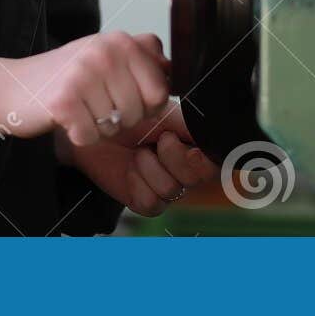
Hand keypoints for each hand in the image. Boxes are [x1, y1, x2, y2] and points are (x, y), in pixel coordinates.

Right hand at [0, 30, 170, 147]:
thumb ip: (143, 60)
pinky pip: (91, 137)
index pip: (161, 90)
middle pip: (140, 111)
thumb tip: (177, 73)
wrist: (14, 86)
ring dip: (99, 127)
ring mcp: (84, 73)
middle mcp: (105, 51)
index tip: (120, 93)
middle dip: (121, 118)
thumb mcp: (108, 57)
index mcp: (122, 40)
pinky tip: (67, 119)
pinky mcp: (64, 100)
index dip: (145, 103)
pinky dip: (79, 136)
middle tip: (95, 102)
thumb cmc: (67, 77)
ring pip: (116, 126)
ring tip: (80, 108)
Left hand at [58, 100, 220, 217]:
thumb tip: (216, 135)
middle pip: (195, 179)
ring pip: (171, 189)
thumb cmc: (129, 115)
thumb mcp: (166, 113)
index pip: (213, 164)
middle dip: (173, 156)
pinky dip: (137, 182)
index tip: (186, 146)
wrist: (99, 126)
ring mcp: (164, 187)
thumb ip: (194, 127)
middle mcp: (182, 171)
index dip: (201, 160)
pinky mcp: (144, 201)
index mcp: (192, 148)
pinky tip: (129, 169)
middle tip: (159, 140)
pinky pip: (152, 202)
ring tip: (138, 151)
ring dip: (150, 166)